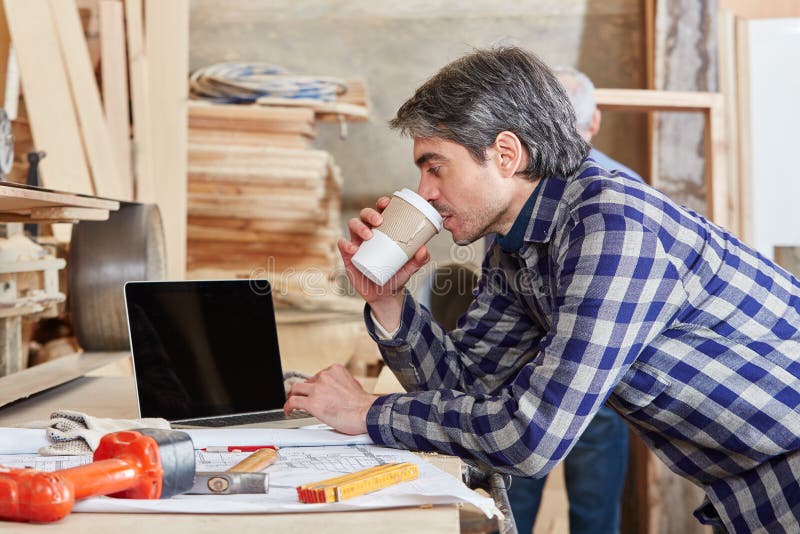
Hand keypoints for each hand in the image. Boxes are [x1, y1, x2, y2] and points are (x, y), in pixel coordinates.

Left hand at [283, 364, 377, 434]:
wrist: (367, 413)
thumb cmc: (363, 405)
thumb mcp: (353, 385)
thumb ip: (341, 385)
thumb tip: (338, 392)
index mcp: (335, 370)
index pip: (317, 376)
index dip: (314, 386)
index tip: (313, 392)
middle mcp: (325, 376)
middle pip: (306, 382)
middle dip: (304, 391)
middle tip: (302, 398)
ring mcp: (317, 389)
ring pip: (296, 389)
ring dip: (294, 397)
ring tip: (292, 404)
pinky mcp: (312, 403)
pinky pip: (293, 401)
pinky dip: (288, 406)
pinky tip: (289, 410)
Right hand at [338, 196, 430, 329]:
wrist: (384, 294)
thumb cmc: (397, 275)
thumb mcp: (410, 268)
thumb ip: (419, 260)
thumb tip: (423, 249)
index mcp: (384, 230)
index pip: (381, 211)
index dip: (382, 203)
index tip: (386, 203)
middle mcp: (369, 232)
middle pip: (365, 215)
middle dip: (370, 213)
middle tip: (379, 221)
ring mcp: (357, 242)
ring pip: (353, 225)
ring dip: (359, 227)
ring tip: (369, 236)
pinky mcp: (348, 255)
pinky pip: (343, 245)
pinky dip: (346, 244)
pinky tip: (354, 249)